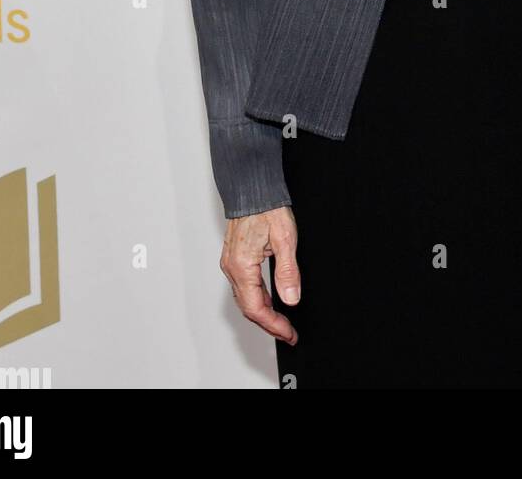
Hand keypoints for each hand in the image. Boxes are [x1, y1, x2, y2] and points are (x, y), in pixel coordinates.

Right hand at [220, 206, 300, 343]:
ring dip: (263, 313)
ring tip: (282, 322)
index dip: (273, 325)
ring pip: (245, 299)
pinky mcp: (233, 258)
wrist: (252, 187)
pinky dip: (257, 299)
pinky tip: (270, 301)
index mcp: (242, 266)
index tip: (289, 334)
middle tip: (288, 333)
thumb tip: (291, 300)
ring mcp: (230, 263)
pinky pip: (243, 287)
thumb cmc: (267, 207)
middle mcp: (232, 268)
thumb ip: (287, 272)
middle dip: (269, 324)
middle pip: (248, 307)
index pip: (256, 308)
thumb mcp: (285, 239)